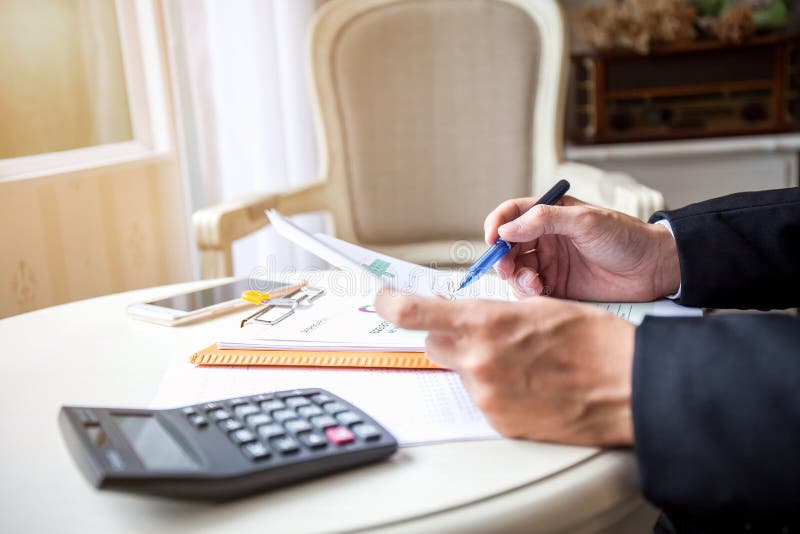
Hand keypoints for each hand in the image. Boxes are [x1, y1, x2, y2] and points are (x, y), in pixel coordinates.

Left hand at [375, 290, 634, 445]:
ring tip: (519, 359)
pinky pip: (480, 396)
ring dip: (475, 361)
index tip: (384, 298)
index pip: (413, 313)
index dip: (390, 303)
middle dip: (447, 333)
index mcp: (485, 323)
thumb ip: (490, 311)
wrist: (628, 387)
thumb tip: (461, 312)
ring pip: (459, 370)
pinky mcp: (499, 421)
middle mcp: (479, 361)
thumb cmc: (594, 341)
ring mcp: (487, 395)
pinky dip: (494, 386)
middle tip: (478, 330)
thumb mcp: (538, 307)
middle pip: (433, 343)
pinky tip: (527, 382)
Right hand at [483, 196, 679, 300]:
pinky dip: (528, 294)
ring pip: (515, 271)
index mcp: (550, 215)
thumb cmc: (626, 237)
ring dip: (516, 277)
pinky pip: (530, 292)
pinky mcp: (557, 288)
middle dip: (502, 257)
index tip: (492, 239)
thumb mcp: (585, 220)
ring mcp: (550, 264)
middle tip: (506, 267)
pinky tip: (542, 292)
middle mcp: (545, 239)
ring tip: (532, 283)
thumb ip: (544, 220)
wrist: (653, 269)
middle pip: (508, 246)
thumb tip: (507, 227)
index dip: (496, 225)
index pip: (512, 214)